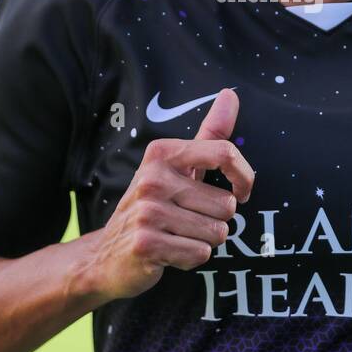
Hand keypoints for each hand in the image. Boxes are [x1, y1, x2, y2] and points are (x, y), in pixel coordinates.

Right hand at [90, 89, 253, 300]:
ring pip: (217, 233)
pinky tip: (168, 252)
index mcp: (162, 154)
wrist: (107, 256)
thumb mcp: (177, 167)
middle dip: (216, 221)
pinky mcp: (146, 244)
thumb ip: (209, 133)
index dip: (244, 176)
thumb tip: (231, 93)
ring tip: (177, 236)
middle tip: (187, 222)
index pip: (224, 153)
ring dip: (204, 241)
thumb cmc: (152, 207)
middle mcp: (152, 178)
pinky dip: (190, 258)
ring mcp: (147, 211)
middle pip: (226, 204)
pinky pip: (199, 254)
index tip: (242, 191)